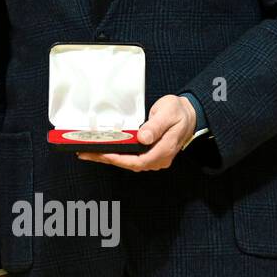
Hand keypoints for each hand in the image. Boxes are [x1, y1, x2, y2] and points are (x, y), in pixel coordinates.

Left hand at [76, 94, 195, 171]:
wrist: (189, 114)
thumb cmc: (179, 112)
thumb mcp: (168, 114)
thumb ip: (156, 126)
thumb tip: (143, 138)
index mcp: (165, 149)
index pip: (139, 161)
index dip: (119, 159)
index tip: (103, 154)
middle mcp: (159, 158)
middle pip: (130, 164)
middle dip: (108, 159)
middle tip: (87, 154)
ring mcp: (155, 157)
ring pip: (129, 162)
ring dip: (109, 158)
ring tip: (90, 153)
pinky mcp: (150, 153)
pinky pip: (131, 157)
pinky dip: (116, 155)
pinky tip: (104, 151)